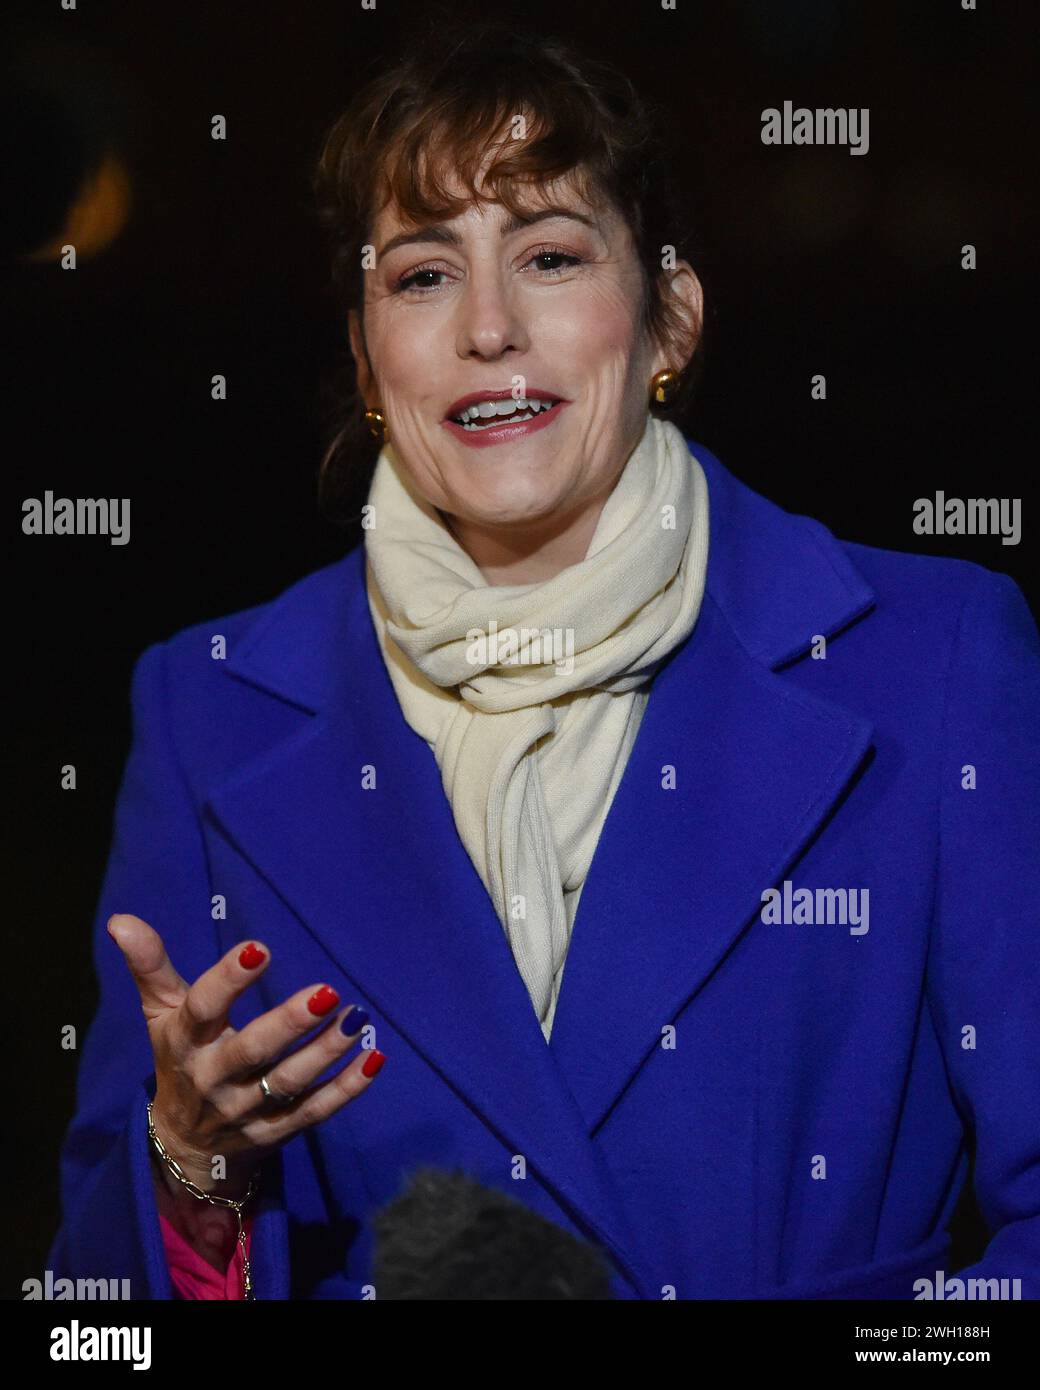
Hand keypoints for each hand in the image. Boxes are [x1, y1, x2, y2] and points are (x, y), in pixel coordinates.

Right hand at [107, 912, 383, 1195]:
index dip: (227, 980)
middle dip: (286, 1024)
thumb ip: (150, 966)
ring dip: (325, 1052)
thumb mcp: (162, 1013)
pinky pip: (316, 1112)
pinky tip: (373, 1058)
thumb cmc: (181, 1056)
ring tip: (357, 1018)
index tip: (259, 948)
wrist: (185, 1145)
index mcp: (186, 1042)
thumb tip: (120, 920)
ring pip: (288, 1083)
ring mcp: (246, 1110)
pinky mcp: (276, 1132)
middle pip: (250, 1052)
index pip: (202, 1009)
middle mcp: (214, 1078)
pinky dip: (347, 1089)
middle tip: (327, 992)